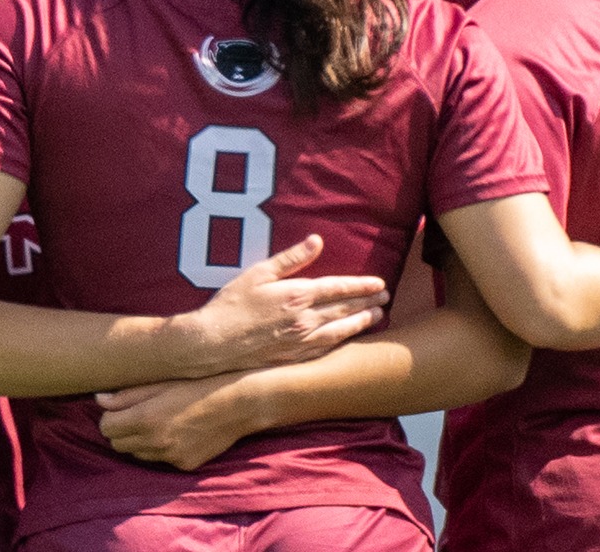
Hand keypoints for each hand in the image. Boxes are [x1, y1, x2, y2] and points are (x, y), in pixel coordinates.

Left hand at [95, 373, 252, 470]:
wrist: (238, 404)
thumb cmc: (199, 385)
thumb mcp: (162, 383)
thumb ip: (128, 394)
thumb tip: (99, 400)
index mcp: (146, 417)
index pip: (106, 427)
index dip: (111, 417)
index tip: (121, 409)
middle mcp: (155, 441)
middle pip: (117, 444)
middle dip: (122, 431)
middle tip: (138, 416)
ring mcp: (170, 456)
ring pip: (137, 455)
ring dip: (140, 442)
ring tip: (160, 424)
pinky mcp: (184, 465)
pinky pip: (161, 460)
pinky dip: (162, 450)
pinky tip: (178, 434)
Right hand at [178, 234, 387, 375]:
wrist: (213, 344)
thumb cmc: (231, 305)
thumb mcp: (258, 273)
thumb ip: (290, 258)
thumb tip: (316, 241)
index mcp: (297, 295)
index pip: (339, 288)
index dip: (362, 286)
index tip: (379, 283)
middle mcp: (305, 320)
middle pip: (345, 309)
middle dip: (368, 302)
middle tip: (386, 298)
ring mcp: (301, 342)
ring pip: (341, 331)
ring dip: (361, 322)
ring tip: (377, 316)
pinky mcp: (294, 358)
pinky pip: (327, 350)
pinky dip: (343, 342)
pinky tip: (349, 338)